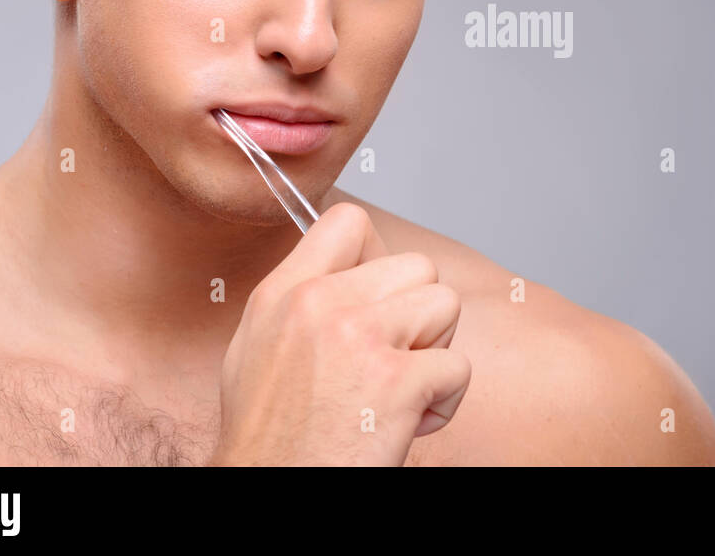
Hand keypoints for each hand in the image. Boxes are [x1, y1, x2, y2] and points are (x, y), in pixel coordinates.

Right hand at [209, 202, 470, 464]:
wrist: (271, 493)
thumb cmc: (269, 443)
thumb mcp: (256, 350)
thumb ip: (302, 300)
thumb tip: (354, 270)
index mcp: (282, 293)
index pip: (349, 221)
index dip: (379, 255)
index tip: (377, 297)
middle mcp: (318, 304)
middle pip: (416, 265)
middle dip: (417, 314)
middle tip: (389, 361)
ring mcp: (360, 338)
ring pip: (445, 304)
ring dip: (434, 352)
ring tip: (397, 390)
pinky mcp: (397, 380)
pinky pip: (458, 366)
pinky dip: (443, 401)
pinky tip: (404, 424)